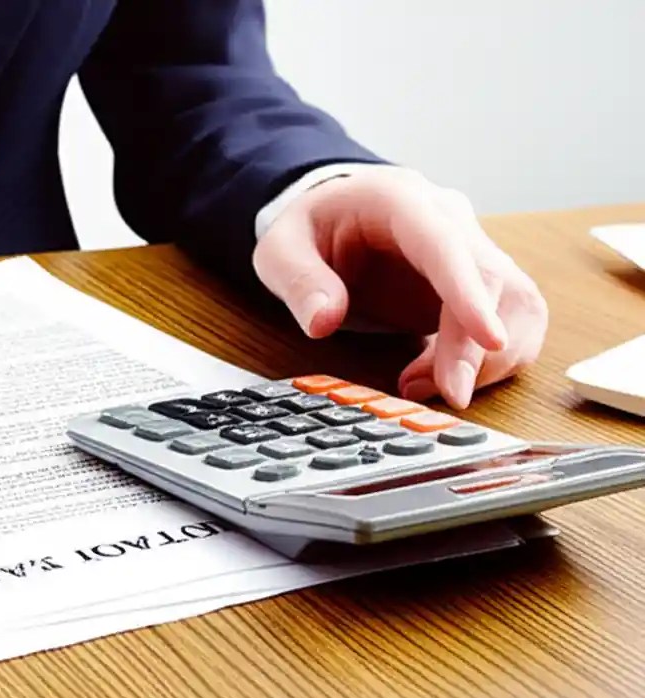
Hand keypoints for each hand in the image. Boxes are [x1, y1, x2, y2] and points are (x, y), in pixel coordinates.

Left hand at [252, 165, 547, 408]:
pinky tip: (436, 378)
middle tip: (446, 395)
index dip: (471, 293)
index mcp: (401, 201)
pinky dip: (488, 362)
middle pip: (494, 280)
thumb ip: (298, 280)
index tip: (490, 340)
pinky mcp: (481, 286)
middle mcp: (450, 220)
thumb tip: (323, 321)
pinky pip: (512, 323)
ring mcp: (472, 251)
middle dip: (476, 346)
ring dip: (489, 359)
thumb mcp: (280, 248)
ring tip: (422, 385)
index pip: (447, 246)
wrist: (334, 215)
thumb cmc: (311, 229)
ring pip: (518, 304)